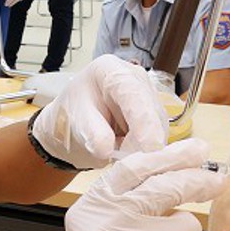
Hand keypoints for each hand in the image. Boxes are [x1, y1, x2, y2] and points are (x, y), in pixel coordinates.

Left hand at [31, 54, 169, 169]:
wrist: (74, 122)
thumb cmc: (71, 115)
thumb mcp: (75, 122)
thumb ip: (91, 132)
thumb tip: (107, 150)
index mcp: (109, 69)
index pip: (131, 91)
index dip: (143, 119)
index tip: (149, 147)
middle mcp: (134, 77)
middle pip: (150, 109)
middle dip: (144, 139)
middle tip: (124, 161)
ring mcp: (147, 94)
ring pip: (158, 125)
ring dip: (143, 146)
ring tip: (118, 154)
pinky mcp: (154, 113)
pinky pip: (158, 135)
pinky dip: (145, 148)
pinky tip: (126, 150)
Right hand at [46, 139, 229, 230]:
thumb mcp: (96, 228)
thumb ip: (126, 198)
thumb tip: (179, 164)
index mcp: (91, 209)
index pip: (134, 169)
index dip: (169, 156)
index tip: (194, 150)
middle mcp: (110, 228)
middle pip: (167, 187)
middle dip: (197, 181)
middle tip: (216, 180)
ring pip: (188, 225)